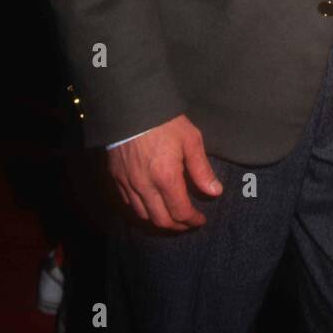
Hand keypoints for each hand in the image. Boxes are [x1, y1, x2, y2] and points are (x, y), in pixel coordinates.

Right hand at [108, 113, 221, 229]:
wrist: (130, 107)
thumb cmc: (165, 122)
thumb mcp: (190, 140)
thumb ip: (202, 169)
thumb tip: (215, 192)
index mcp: (166, 178)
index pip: (180, 212)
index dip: (193, 220)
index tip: (201, 220)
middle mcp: (145, 186)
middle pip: (161, 220)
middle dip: (178, 226)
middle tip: (188, 222)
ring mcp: (128, 184)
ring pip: (143, 215)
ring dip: (160, 220)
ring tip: (172, 215)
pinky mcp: (116, 178)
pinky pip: (128, 204)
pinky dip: (142, 210)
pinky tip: (151, 204)